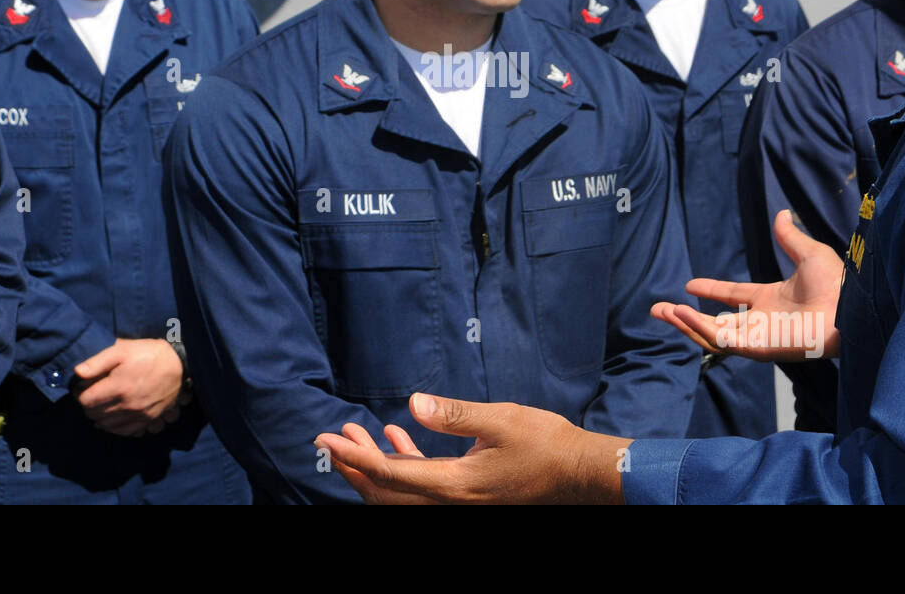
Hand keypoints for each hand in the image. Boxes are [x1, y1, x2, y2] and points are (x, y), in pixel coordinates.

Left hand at [73, 338, 183, 436]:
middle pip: (94, 414)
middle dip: (89, 405)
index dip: (81, 393)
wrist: (179, 364)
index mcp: (118, 387)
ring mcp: (139, 415)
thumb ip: (98, 361)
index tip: (84, 386)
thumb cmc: (148, 354)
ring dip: (100, 416)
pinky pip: (125, 432)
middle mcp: (127, 405)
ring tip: (102, 404)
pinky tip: (114, 417)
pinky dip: (115, 427)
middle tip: (93, 394)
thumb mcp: (122, 350)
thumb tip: (77, 373)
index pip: (85, 401)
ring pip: (107, 425)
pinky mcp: (149, 420)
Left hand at [315, 392, 630, 503]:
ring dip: (377, 462)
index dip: (354, 457)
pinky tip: (397, 435)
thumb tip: (413, 403)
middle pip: (388, 492)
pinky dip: (405, 462)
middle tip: (332, 438)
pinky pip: (423, 483)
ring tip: (358, 433)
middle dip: (356, 464)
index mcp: (454, 486)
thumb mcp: (500, 420)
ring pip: (403, 489)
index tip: (326, 439)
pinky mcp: (468, 491)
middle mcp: (451, 501)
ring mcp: (459, 500)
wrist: (579, 471)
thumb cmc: (545, 443)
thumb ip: (455, 414)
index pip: (390, 474)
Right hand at [652, 209, 843, 360]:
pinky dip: (699, 328)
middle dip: (684, 318)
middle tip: (658, 309)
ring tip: (662, 311)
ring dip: (685, 324)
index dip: (711, 291)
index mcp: (770, 300)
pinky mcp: (757, 348)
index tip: (690, 285)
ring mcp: (757, 336)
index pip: (732, 297)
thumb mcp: (808, 254)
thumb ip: (789, 237)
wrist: (850, 307)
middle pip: (714, 323)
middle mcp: (760, 321)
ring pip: (712, 335)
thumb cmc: (837, 285)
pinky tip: (682, 314)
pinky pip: (721, 341)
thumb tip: (781, 214)